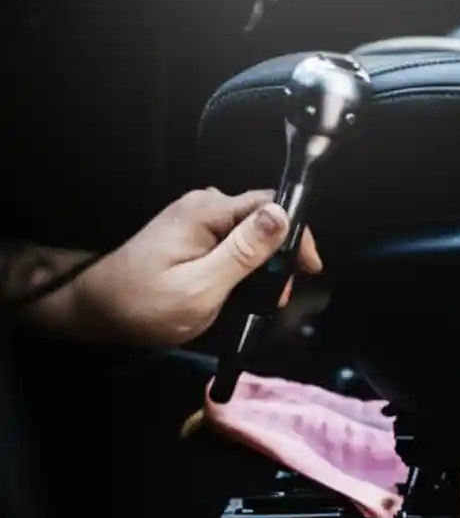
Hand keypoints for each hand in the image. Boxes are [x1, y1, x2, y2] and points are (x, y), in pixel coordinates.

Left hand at [34, 188, 320, 346]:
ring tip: (259, 299)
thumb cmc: (143, 304)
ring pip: (249, 234)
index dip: (297, 234)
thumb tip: (282, 215)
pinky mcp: (190, 235)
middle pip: (262, 219)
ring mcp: (195, 220)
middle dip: (278, 256)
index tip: (307, 268)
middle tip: (278, 296)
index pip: (271, 204)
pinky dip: (242, 267)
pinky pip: (231, 243)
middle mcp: (203, 207)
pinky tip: (239, 291)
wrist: (93, 313)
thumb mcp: (201, 286)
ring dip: (261, 265)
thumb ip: (244, 252)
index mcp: (207, 211)